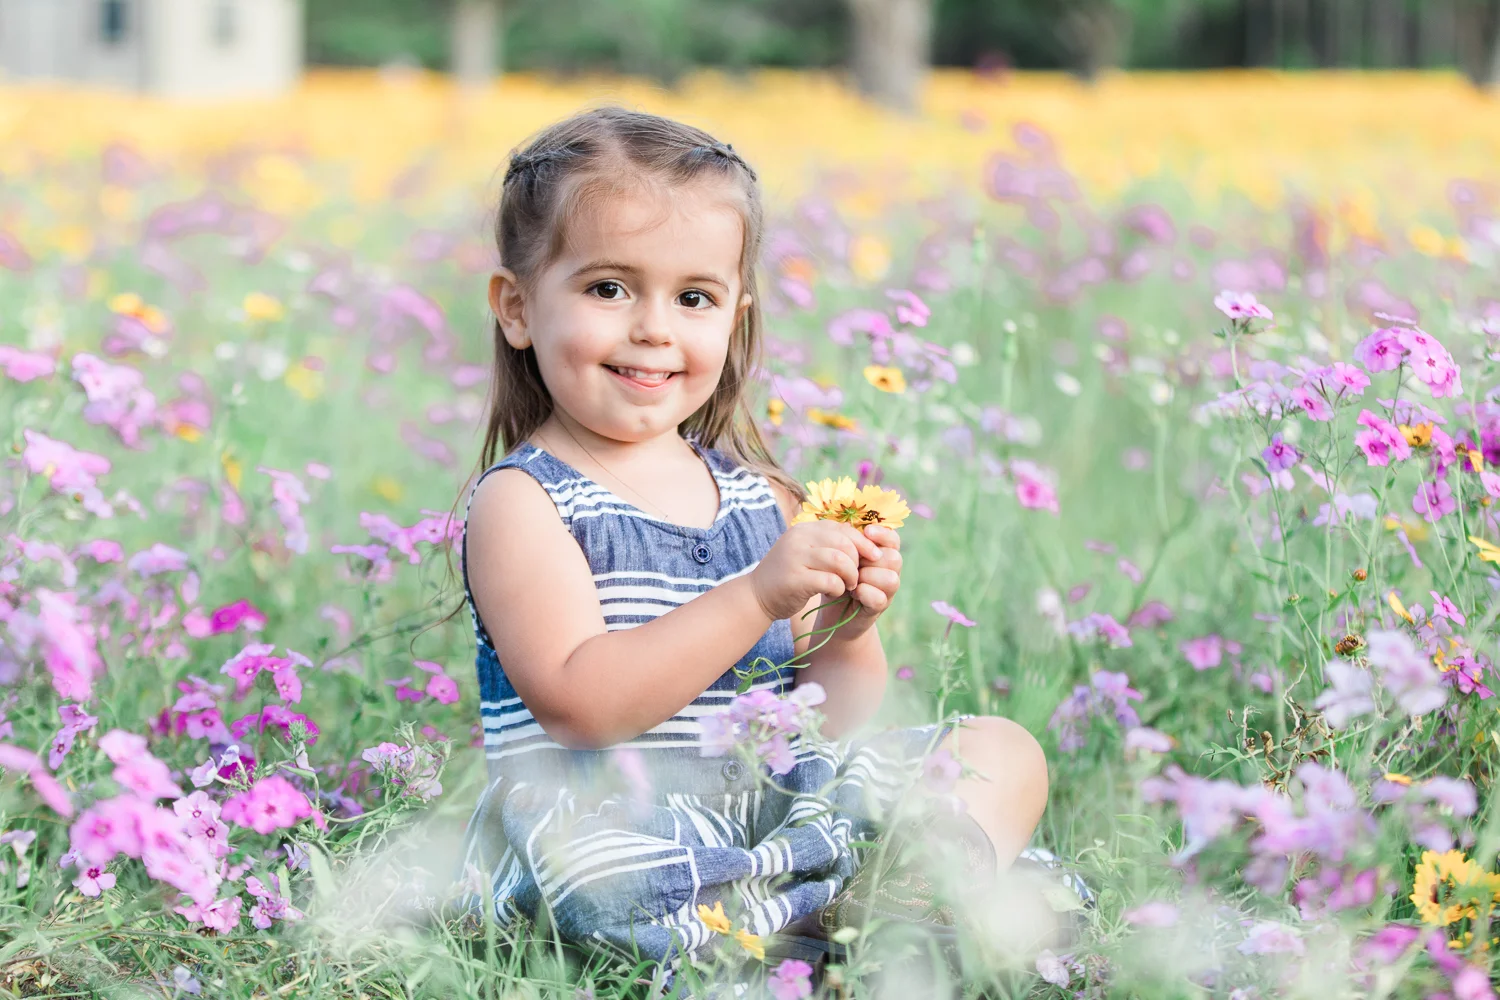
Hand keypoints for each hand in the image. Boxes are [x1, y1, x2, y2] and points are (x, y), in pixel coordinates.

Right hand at [749, 520, 880, 620]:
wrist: (757, 596)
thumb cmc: (789, 574)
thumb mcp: (807, 552)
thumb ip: (829, 543)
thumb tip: (865, 540)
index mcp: (804, 529)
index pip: (843, 528)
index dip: (863, 542)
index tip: (874, 556)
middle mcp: (798, 538)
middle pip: (844, 543)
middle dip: (857, 561)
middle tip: (857, 576)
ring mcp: (794, 557)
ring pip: (839, 560)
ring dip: (850, 575)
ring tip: (849, 585)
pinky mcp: (794, 579)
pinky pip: (829, 580)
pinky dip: (838, 587)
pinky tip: (834, 591)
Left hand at [819, 524, 901, 640]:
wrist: (832, 608)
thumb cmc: (838, 575)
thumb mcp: (842, 555)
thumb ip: (849, 541)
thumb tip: (848, 525)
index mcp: (883, 553)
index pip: (893, 539)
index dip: (883, 534)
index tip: (867, 532)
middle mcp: (890, 570)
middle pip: (894, 558)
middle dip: (871, 560)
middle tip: (853, 564)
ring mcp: (887, 590)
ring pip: (891, 579)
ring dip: (868, 577)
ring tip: (852, 580)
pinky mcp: (880, 607)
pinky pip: (880, 598)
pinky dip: (865, 593)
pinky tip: (854, 593)